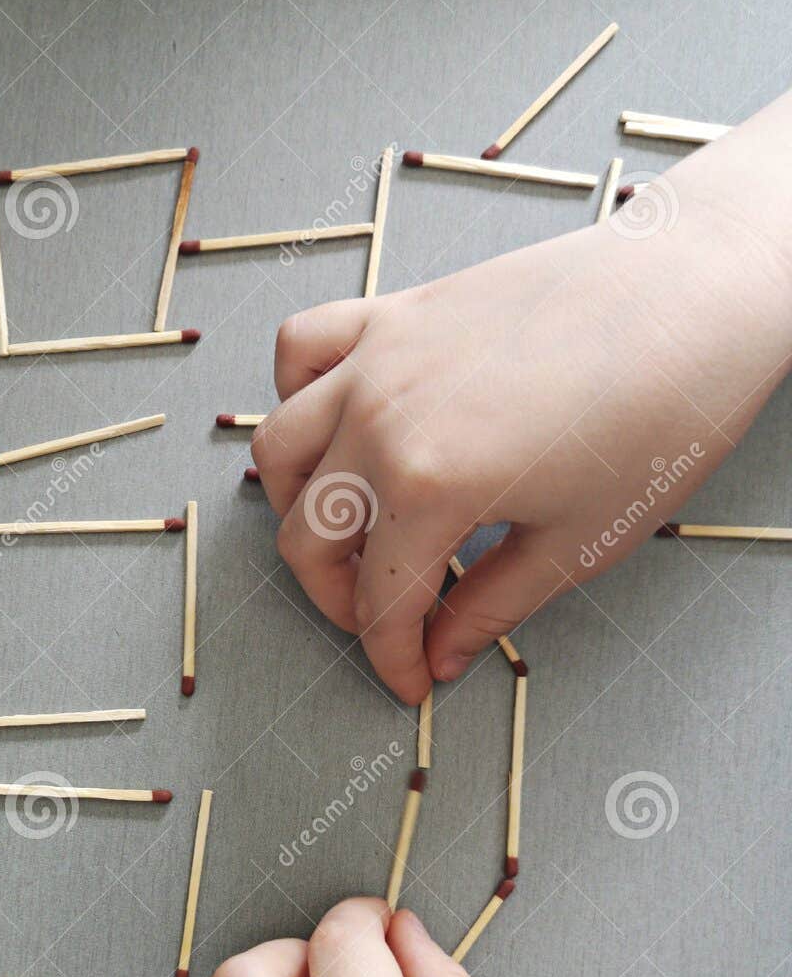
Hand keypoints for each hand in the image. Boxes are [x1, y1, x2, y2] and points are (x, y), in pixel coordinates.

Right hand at [253, 118, 791, 702]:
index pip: (379, 600)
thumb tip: (442, 653)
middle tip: (385, 619)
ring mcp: (378, 359)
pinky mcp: (394, 313)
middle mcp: (381, 419)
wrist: (697, 294)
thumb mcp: (579, 540)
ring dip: (297, 505)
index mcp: (428, 485)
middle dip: (337, 596)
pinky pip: (302, 349)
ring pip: (280, 447)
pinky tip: (338, 423)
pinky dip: (297, 392)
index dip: (391, 656)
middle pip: (308, 533)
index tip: (412, 681)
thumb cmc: (660, 412)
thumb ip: (492, 605)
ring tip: (344, 530)